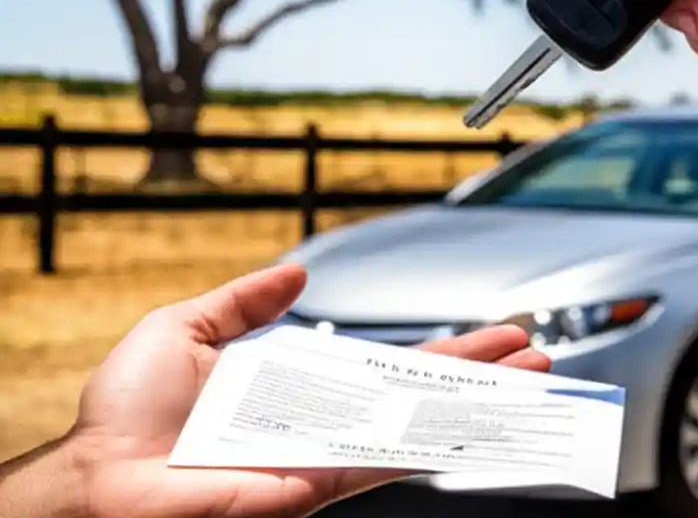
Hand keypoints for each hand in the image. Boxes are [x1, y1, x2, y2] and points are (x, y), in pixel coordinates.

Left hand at [0, 264, 548, 517]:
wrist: (100, 476)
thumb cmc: (126, 412)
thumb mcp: (186, 328)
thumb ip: (244, 300)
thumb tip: (296, 276)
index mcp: (301, 387)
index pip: (390, 365)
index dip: (443, 351)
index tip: (489, 337)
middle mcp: (325, 423)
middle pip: (421, 392)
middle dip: (482, 374)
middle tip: (536, 357)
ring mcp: (328, 455)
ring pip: (420, 423)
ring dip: (479, 403)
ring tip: (533, 383)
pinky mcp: (319, 482)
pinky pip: (389, 457)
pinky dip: (439, 439)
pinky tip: (479, 424)